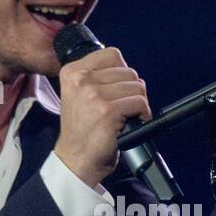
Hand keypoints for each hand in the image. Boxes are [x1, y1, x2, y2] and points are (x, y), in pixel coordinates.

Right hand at [54, 47, 150, 187]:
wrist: (76, 160)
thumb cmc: (82, 131)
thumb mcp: (80, 95)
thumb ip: (98, 77)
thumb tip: (127, 72)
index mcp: (72, 72)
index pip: (112, 54)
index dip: (122, 73)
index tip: (117, 90)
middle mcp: (80, 80)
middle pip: (128, 71)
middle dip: (132, 90)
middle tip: (124, 108)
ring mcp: (93, 95)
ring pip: (137, 86)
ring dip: (138, 103)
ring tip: (127, 116)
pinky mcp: (107, 112)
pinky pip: (140, 103)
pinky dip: (144, 114)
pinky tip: (133, 123)